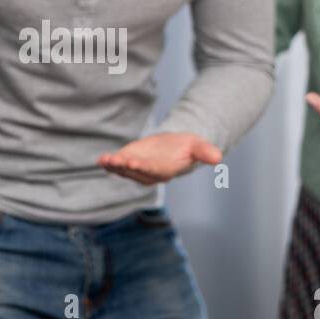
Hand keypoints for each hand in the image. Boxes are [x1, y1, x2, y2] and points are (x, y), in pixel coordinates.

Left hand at [97, 132, 221, 184]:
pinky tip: (101, 159)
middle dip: (125, 167)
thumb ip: (205, 152)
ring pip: (124, 170)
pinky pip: (118, 165)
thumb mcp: (197, 146)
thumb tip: (218, 157)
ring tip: (105, 160)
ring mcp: (138, 169)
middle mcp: (150, 173)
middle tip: (115, 160)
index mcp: (165, 170)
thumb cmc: (188, 147)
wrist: (175, 146)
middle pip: (135, 171)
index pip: (153, 170)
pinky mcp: (129, 162)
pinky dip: (109, 163)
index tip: (132, 163)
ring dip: (114, 165)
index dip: (142, 167)